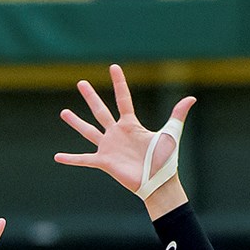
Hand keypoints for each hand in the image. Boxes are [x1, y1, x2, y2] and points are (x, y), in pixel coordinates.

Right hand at [55, 63, 195, 195]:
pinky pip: (84, 159)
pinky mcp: (104, 162)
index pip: (123, 99)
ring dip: (76, 122)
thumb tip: (191, 98)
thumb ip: (177, 114)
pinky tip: (57, 157)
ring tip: (63, 112)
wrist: (158, 182)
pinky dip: (71, 158)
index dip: (119, 83)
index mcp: (131, 124)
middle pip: (101, 110)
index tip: (113, 67)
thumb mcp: (171, 133)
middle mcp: (117, 133)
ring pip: (89, 131)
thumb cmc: (165, 160)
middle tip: (81, 83)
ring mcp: (109, 147)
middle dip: (91, 96)